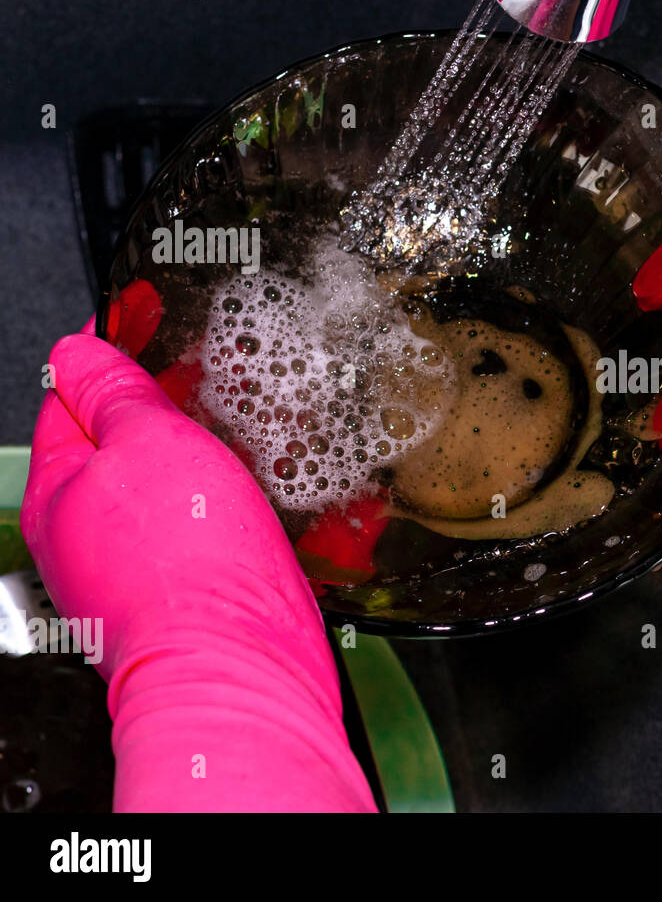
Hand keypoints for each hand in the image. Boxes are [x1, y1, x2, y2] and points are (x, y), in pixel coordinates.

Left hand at [22, 319, 374, 810]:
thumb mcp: (149, 444)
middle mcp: (89, 535)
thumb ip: (114, 391)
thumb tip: (80, 350)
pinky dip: (248, 514)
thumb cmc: (189, 569)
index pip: (71, 394)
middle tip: (221, 383)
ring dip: (219, 462)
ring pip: (181, 488)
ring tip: (260, 448)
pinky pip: (219, 534)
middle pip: (130, 443)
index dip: (113, 348)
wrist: (240, 670)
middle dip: (176, 410)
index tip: (148, 315)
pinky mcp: (194, 595)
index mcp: (59, 490)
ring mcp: (140, 569)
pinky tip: (278, 511)